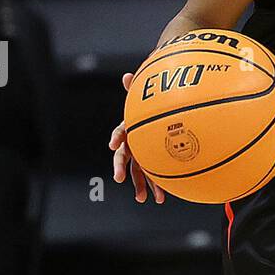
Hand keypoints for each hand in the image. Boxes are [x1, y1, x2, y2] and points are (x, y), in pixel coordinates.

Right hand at [108, 71, 165, 203]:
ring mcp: (141, 156)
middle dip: (120, 168)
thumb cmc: (151, 111)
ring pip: (137, 172)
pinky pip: (153, 176)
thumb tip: (127, 74)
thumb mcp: (144, 102)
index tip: (112, 145)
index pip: (119, 133)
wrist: (161, 122)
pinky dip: (157, 188)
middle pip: (123, 157)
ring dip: (139, 186)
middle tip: (117, 178)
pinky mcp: (152, 163)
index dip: (115, 138)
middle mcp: (132, 144)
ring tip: (142, 199)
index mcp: (129, 130)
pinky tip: (162, 199)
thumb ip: (136, 91)